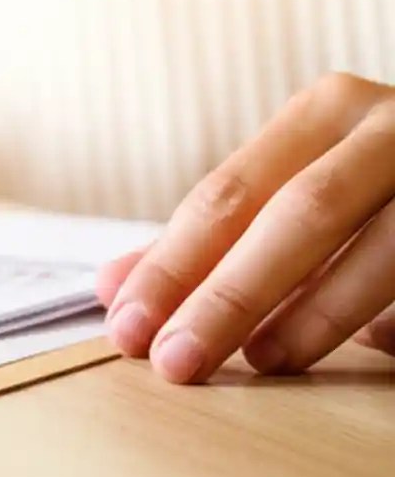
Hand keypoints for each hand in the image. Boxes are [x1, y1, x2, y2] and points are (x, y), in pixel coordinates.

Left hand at [98, 73, 394, 382]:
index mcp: (325, 114)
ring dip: (317, 314)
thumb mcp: (287, 202)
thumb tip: (110, 289)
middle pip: (298, 214)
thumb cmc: (374, 194)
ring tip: (263, 361)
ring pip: (385, 246)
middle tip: (177, 362)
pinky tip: (373, 351)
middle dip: (230, 294)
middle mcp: (393, 127)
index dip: (172, 265)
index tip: (126, 328)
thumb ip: (205, 246)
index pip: (226, 195)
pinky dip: (394, 320)